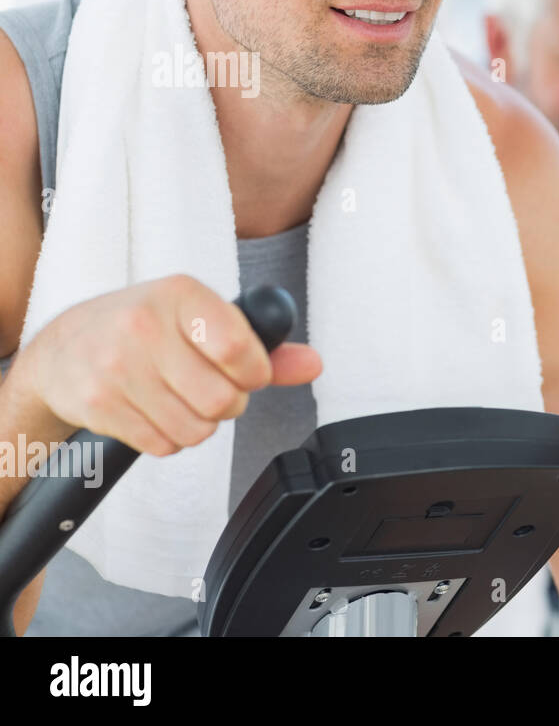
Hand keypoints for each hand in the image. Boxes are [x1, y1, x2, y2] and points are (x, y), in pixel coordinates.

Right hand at [7, 274, 320, 456]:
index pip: (239, 347)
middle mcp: (144, 325)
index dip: (256, 373)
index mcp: (181, 294)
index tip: (248, 373)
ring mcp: (116, 367)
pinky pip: (163, 445)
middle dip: (229, 404)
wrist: (63, 348)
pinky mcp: (97, 405)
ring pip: (195, 429)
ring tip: (182, 400)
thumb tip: (314, 364)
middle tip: (213, 391)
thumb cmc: (145, 328)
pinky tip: (155, 412)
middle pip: (221, 399)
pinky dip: (169, 438)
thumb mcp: (202, 318)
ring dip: (199, 424)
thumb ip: (263, 344)